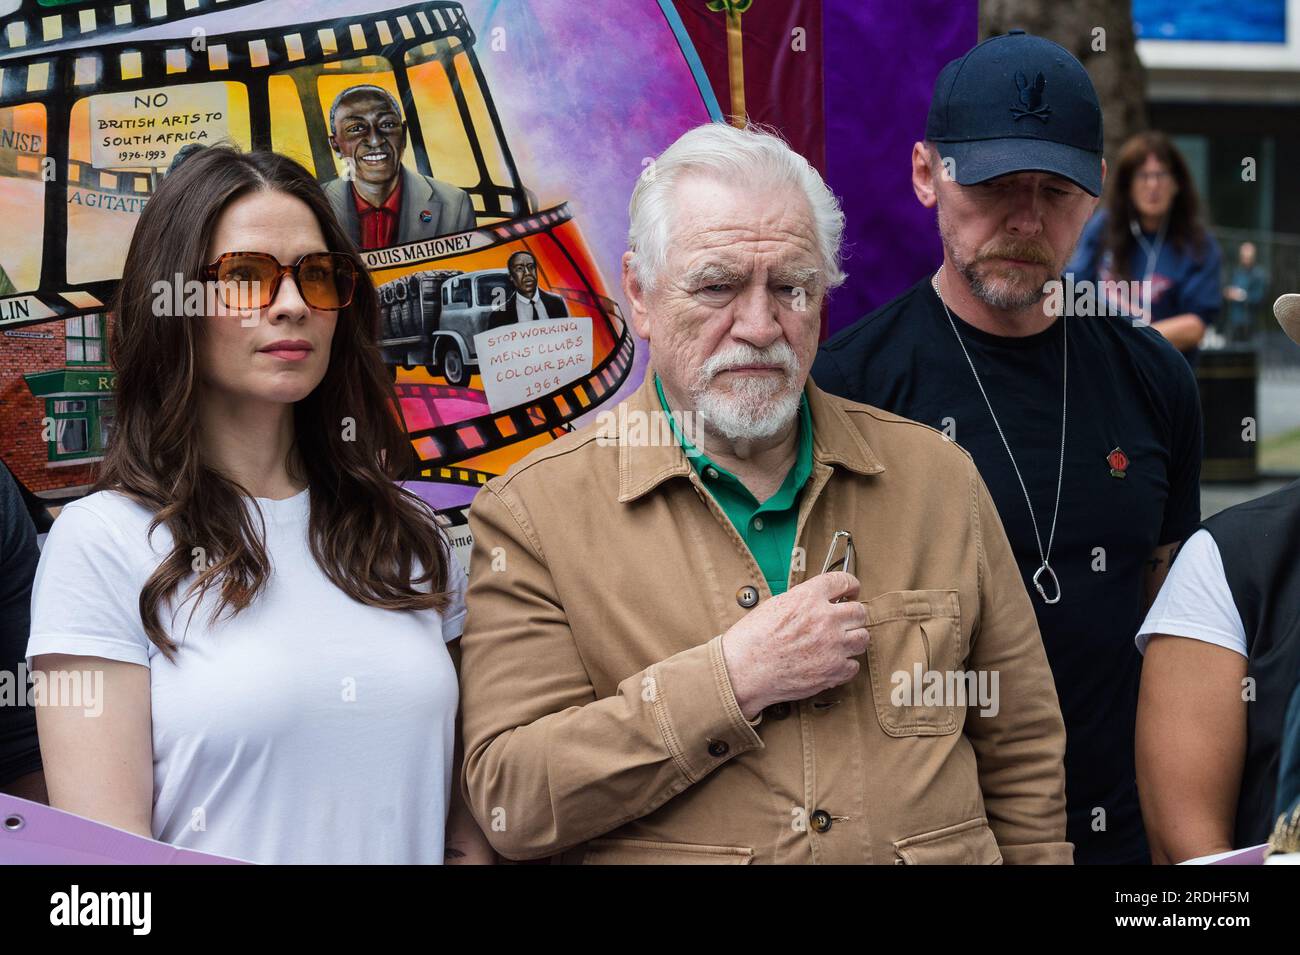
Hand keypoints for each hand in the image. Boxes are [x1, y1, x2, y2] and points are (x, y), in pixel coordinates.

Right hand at [720, 572, 868, 719]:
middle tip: (844, 619)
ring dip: (853, 639)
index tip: (850, 591)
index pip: (843, 581)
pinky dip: (845, 664)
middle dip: (852, 614)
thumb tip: (820, 601)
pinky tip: (832, 662)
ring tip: (840, 642)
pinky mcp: (833, 671)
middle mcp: (825, 619)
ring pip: (862, 638)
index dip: (849, 585)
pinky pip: (854, 665)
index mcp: (809, 598)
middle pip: (859, 611)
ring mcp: (833, 646)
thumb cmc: (752, 639)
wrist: (744, 670)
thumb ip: (803, 600)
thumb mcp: (775, 604)